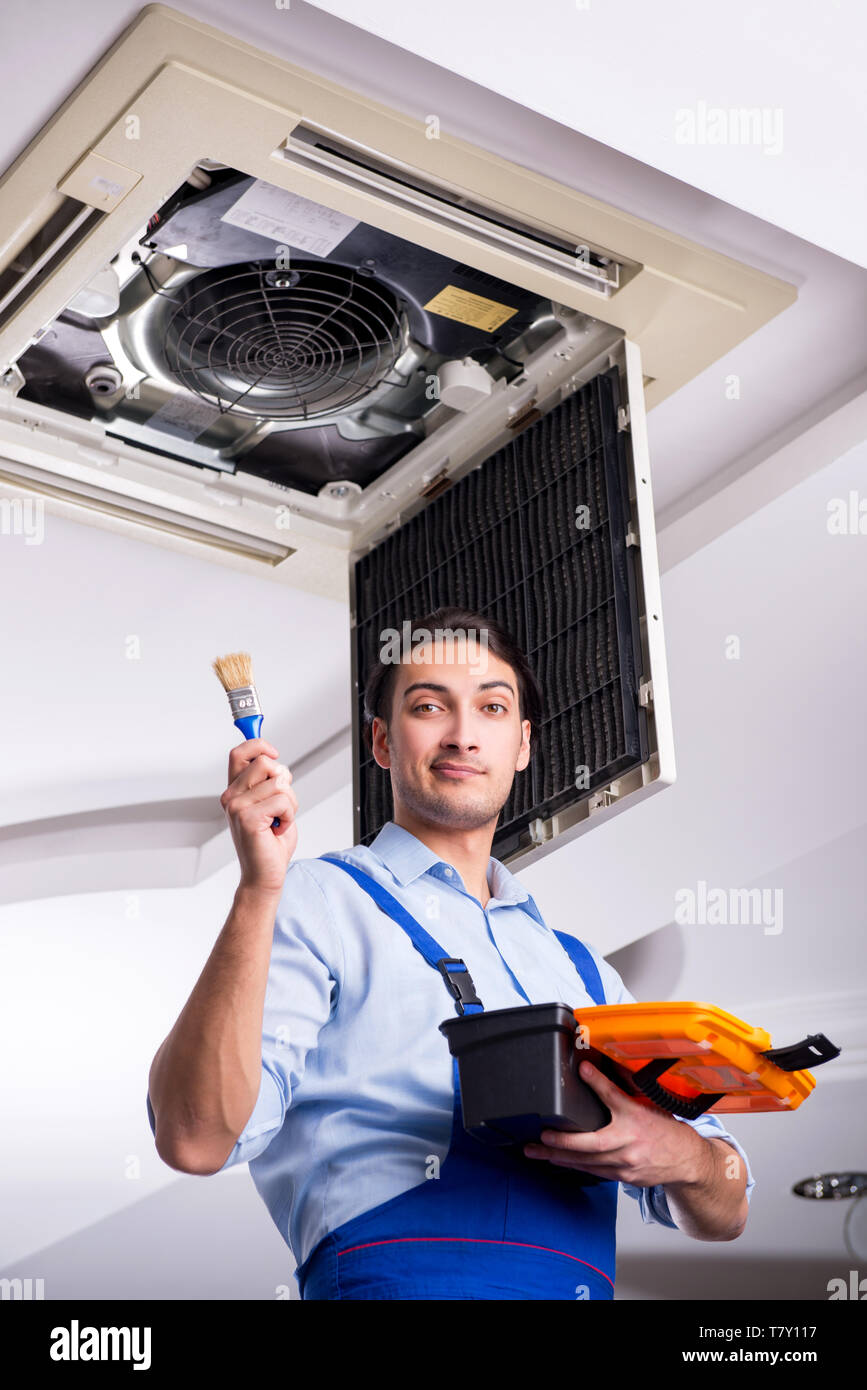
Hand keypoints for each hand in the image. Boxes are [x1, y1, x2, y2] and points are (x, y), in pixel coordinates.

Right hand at [220, 738, 298, 892]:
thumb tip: (272, 757)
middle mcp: (231, 796)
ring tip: (279, 820)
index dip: (258, 744)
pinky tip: (278, 829)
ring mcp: (237, 806)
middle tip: (280, 804)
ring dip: (290, 803)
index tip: (274, 753)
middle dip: (284, 781)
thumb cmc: (270, 841)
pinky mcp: (248, 817)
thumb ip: (270, 781)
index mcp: (235, 790)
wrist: (265, 874)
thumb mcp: (272, 803)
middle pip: (265, 763)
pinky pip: (283, 801)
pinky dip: (289, 816)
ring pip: (279, 782)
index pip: (239, 753)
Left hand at [523, 1059, 710, 1188]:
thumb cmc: (665, 1130)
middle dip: (562, 1142)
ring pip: (586, 1162)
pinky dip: (574, 1165)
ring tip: (537, 1151)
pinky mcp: (622, 1176)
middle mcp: (629, 1143)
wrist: (686, 1160)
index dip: (598, 1082)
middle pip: (591, 1143)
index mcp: (637, 1118)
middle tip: (542, 1136)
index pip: (615, 1096)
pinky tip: (558, 1160)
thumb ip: (623, 1089)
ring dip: (559, 1157)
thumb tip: (598, 1067)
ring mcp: (625, 1164)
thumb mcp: (648, 1103)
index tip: (583, 1069)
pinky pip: (594, 1171)